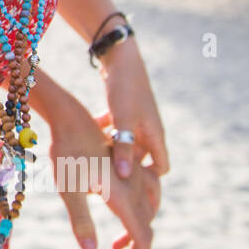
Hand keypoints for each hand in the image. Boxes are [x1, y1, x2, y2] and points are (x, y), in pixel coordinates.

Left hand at [44, 95, 160, 248]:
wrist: (68, 117)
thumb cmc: (64, 153)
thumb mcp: (68, 188)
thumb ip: (81, 220)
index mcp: (124, 195)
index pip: (142, 236)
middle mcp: (134, 185)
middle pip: (147, 223)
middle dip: (138, 248)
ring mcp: (133, 172)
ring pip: (150, 205)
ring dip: (140, 226)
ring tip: (121, 241)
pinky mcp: (127, 163)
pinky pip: (146, 188)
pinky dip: (142, 205)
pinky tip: (121, 206)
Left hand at [98, 40, 168, 178]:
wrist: (121, 58)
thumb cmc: (125, 89)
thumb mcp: (123, 120)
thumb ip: (123, 148)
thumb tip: (125, 177)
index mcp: (155, 135)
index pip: (161, 167)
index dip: (150, 181)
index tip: (129, 189)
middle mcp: (149, 130)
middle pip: (140, 158)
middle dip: (124, 168)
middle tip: (102, 178)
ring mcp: (137, 121)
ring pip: (125, 144)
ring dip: (111, 151)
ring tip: (91, 160)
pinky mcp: (124, 112)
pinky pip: (116, 130)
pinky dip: (104, 134)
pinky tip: (87, 134)